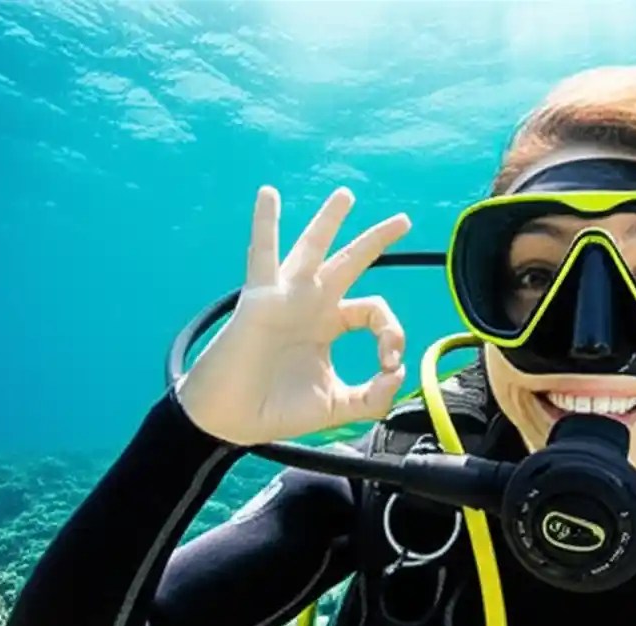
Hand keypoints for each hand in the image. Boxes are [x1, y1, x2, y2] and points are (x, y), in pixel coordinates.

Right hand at [175, 185, 409, 445]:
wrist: (231, 419)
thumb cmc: (277, 410)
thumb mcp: (339, 407)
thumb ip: (373, 396)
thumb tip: (398, 375)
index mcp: (329, 325)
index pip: (373, 311)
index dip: (392, 333)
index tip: (389, 364)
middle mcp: (310, 305)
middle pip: (350, 263)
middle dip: (376, 240)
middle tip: (403, 220)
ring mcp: (286, 298)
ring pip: (312, 248)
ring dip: (329, 219)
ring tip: (347, 195)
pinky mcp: (261, 299)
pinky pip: (262, 255)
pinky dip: (264, 223)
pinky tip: (268, 196)